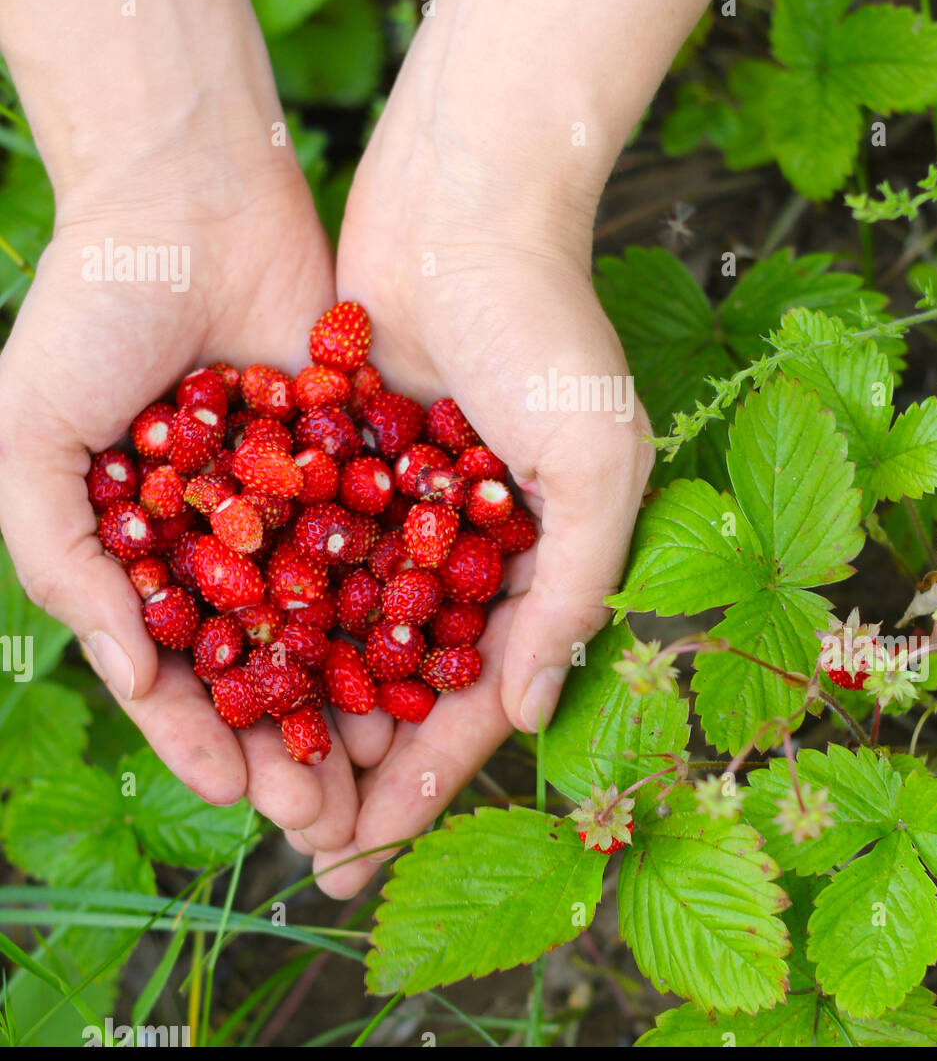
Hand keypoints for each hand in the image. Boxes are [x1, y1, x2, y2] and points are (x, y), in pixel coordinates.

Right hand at [0, 157, 364, 850]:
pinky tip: (430, 661)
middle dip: (291, 740)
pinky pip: (383, 544)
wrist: (186, 197)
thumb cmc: (88, 314)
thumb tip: (129, 673)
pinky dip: (402, 603)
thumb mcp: (28, 437)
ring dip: (353, 693)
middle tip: (332, 815)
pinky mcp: (357, 457)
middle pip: (263, 662)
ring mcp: (293, 500)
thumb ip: (60, 557)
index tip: (242, 800)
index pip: (175, 671)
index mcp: (139, 548)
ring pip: (331, 619)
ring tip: (387, 765)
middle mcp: (222, 537)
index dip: (204, 738)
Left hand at [298, 155, 652, 897]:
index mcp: (533, 567)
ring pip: (338, 638)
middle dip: (351, 768)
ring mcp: (393, 515)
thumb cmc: (552, 333)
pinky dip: (264, 618)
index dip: (425, 782)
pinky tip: (214, 675)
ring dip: (298, 711)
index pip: (475, 700)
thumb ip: (572, 589)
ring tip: (246, 784)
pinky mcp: (335, 469)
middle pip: (397, 689)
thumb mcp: (597, 461)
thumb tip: (525, 711)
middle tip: (296, 846)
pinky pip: (297, 561)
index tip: (365, 850)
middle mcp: (461, 555)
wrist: (466, 210)